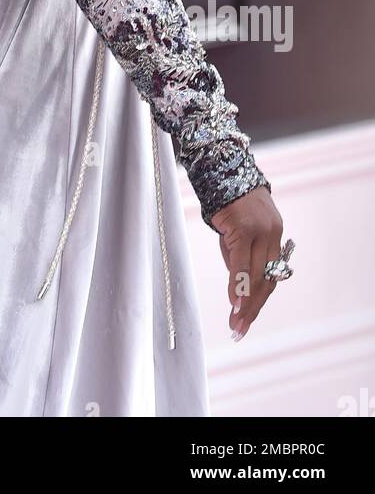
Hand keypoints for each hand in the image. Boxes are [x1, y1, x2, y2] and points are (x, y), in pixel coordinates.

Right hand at [210, 185, 283, 339]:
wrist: (220, 165)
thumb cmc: (226, 198)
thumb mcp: (236, 230)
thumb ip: (239, 255)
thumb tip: (238, 287)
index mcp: (274, 235)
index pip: (270, 275)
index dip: (258, 299)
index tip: (246, 318)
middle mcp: (272, 234)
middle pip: (266, 280)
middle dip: (253, 307)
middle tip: (239, 328)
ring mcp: (260, 231)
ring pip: (256, 275)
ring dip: (246, 302)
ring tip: (236, 322)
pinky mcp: (244, 227)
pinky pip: (241, 264)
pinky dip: (238, 285)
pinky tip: (234, 302)